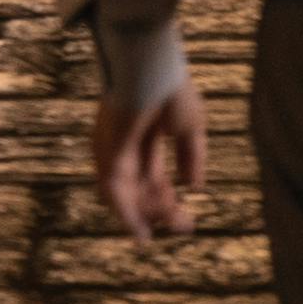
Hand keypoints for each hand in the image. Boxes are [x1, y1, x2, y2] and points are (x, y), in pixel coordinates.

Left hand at [91, 78, 209, 246]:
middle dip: (162, 210)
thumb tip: (195, 187)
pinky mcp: (107, 156)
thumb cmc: (172, 90)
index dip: (170, 200)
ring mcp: (113, 152)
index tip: (188, 221)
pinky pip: (114, 194)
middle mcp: (124, 146)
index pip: (153, 177)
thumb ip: (192, 158)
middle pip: (140, 190)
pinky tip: (142, 232)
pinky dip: (126, 215)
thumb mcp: (191, 128)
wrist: (155, 71)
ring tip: (174, 221)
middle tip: (185, 225)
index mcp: (143, 135)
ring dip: (149, 214)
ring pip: (127, 196)